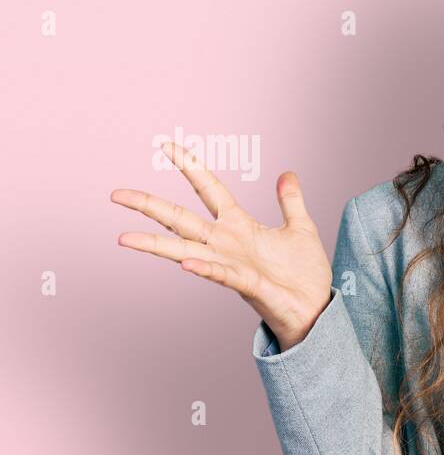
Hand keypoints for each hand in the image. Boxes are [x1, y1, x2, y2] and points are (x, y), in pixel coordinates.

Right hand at [111, 142, 332, 350]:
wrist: (315, 308)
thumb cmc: (304, 273)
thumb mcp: (301, 228)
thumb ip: (290, 202)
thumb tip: (287, 173)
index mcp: (240, 227)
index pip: (209, 190)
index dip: (190, 167)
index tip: (167, 146)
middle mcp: (227, 245)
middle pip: (180, 219)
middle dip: (149, 206)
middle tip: (117, 194)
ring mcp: (232, 265)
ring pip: (186, 251)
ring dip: (156, 245)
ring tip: (125, 238)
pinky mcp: (248, 285)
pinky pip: (222, 275)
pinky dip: (205, 269)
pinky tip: (186, 264)